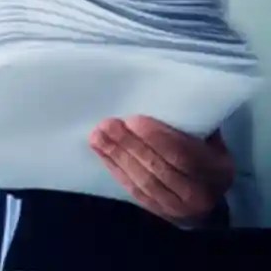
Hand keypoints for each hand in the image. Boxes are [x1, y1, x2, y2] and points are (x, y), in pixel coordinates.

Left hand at [90, 115, 234, 225]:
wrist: (210, 202)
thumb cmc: (207, 160)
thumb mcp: (211, 142)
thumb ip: (193, 126)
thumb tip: (165, 102)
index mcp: (216, 170)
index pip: (184, 155)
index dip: (156, 138)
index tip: (133, 120)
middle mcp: (199, 194)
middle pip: (158, 168)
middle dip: (129, 145)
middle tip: (107, 124)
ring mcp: (177, 209)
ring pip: (143, 181)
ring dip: (117, 156)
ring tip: (98, 136)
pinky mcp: (157, 212)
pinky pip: (134, 190)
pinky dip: (115, 169)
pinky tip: (101, 152)